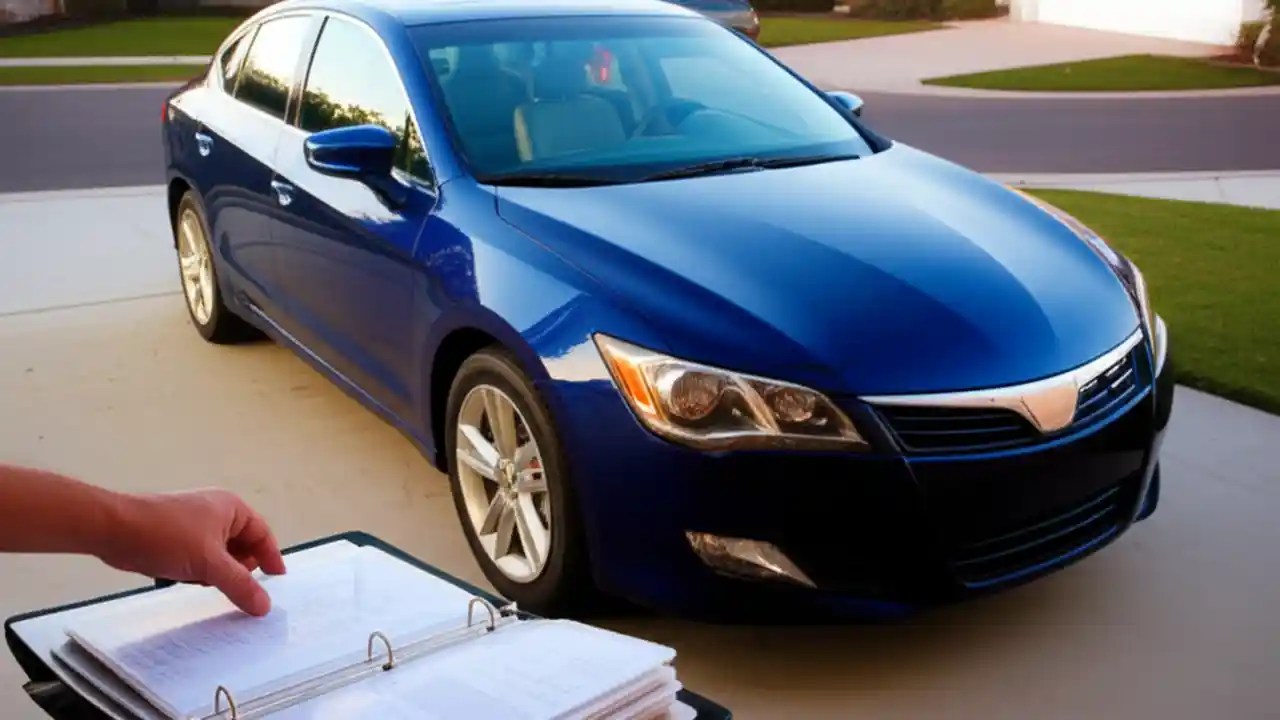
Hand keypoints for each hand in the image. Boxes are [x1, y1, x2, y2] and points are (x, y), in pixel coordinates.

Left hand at [98, 489, 286, 615]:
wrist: (113, 529)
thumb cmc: (167, 536)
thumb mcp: (209, 564)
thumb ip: (240, 586)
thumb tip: (265, 607)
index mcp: (232, 508)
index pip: (262, 534)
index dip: (271, 558)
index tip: (276, 582)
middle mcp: (216, 512)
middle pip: (242, 546)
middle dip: (240, 569)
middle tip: (237, 591)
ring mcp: (194, 523)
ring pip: (218, 555)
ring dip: (216, 572)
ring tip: (205, 584)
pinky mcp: (175, 536)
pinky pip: (198, 557)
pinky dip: (198, 571)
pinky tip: (186, 581)